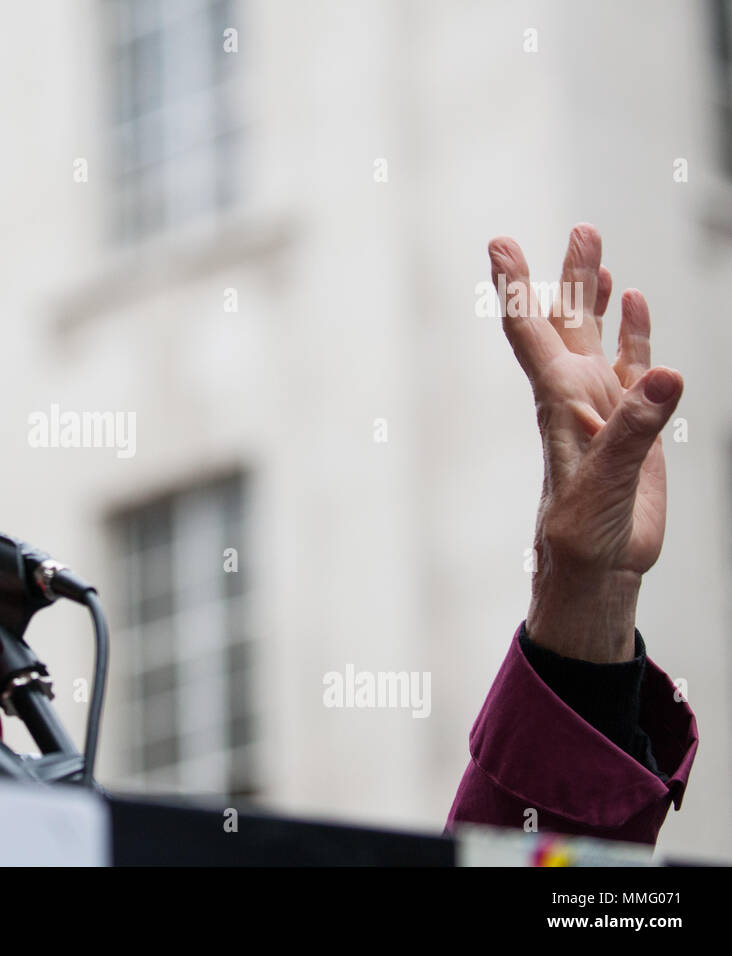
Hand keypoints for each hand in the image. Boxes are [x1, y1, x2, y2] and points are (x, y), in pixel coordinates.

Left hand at [489, 223, 682, 661]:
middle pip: (565, 320)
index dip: (514, 285)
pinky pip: (631, 364)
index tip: (499, 243)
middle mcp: (575, 393)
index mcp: (558, 401)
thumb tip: (667, 373)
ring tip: (595, 248)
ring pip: (596, 335)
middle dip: (567, 274)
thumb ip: (635, 428)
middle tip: (579, 228)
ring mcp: (603, 405)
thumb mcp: (608, 480)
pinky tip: (632, 301)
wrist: (596, 567)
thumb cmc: (582, 531)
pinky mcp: (632, 423)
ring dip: (594, 293)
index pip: (529, 331)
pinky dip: (633, 331)